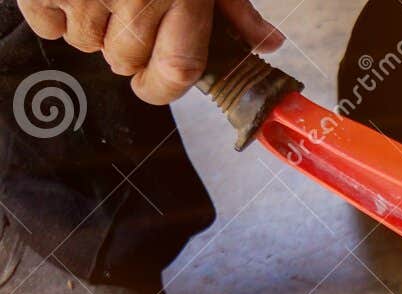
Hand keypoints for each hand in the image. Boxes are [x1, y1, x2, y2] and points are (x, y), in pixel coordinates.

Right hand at [19, 0, 283, 104]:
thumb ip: (234, 6)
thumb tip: (267, 42)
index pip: (177, 69)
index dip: (164, 88)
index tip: (154, 86)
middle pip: (126, 60)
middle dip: (127, 49)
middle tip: (126, 13)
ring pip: (86, 44)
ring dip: (92, 28)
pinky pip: (46, 25)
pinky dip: (54, 14)